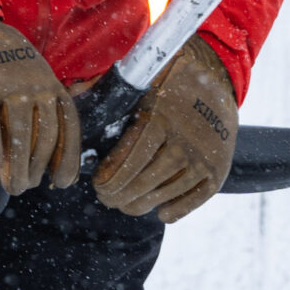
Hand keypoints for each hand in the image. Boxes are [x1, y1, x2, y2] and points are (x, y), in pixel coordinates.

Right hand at [0, 19, 79, 195]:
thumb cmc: (3, 65)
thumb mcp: (33, 80)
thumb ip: (41, 113)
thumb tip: (47, 166)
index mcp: (51, 84)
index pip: (68, 125)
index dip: (68, 156)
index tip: (62, 183)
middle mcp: (34, 83)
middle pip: (44, 134)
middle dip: (37, 167)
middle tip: (25, 187)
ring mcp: (6, 83)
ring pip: (18, 132)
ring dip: (16, 165)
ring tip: (12, 185)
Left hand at [96, 38, 237, 221]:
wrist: (216, 79)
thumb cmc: (168, 81)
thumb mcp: (139, 81)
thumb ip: (105, 91)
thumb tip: (71, 97)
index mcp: (160, 119)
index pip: (128, 161)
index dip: (109, 180)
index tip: (98, 184)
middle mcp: (184, 141)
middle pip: (144, 183)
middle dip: (119, 196)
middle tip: (107, 197)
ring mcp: (204, 158)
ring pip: (165, 195)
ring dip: (141, 204)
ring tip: (126, 204)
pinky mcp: (219, 170)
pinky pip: (194, 200)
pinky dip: (175, 209)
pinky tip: (160, 210)